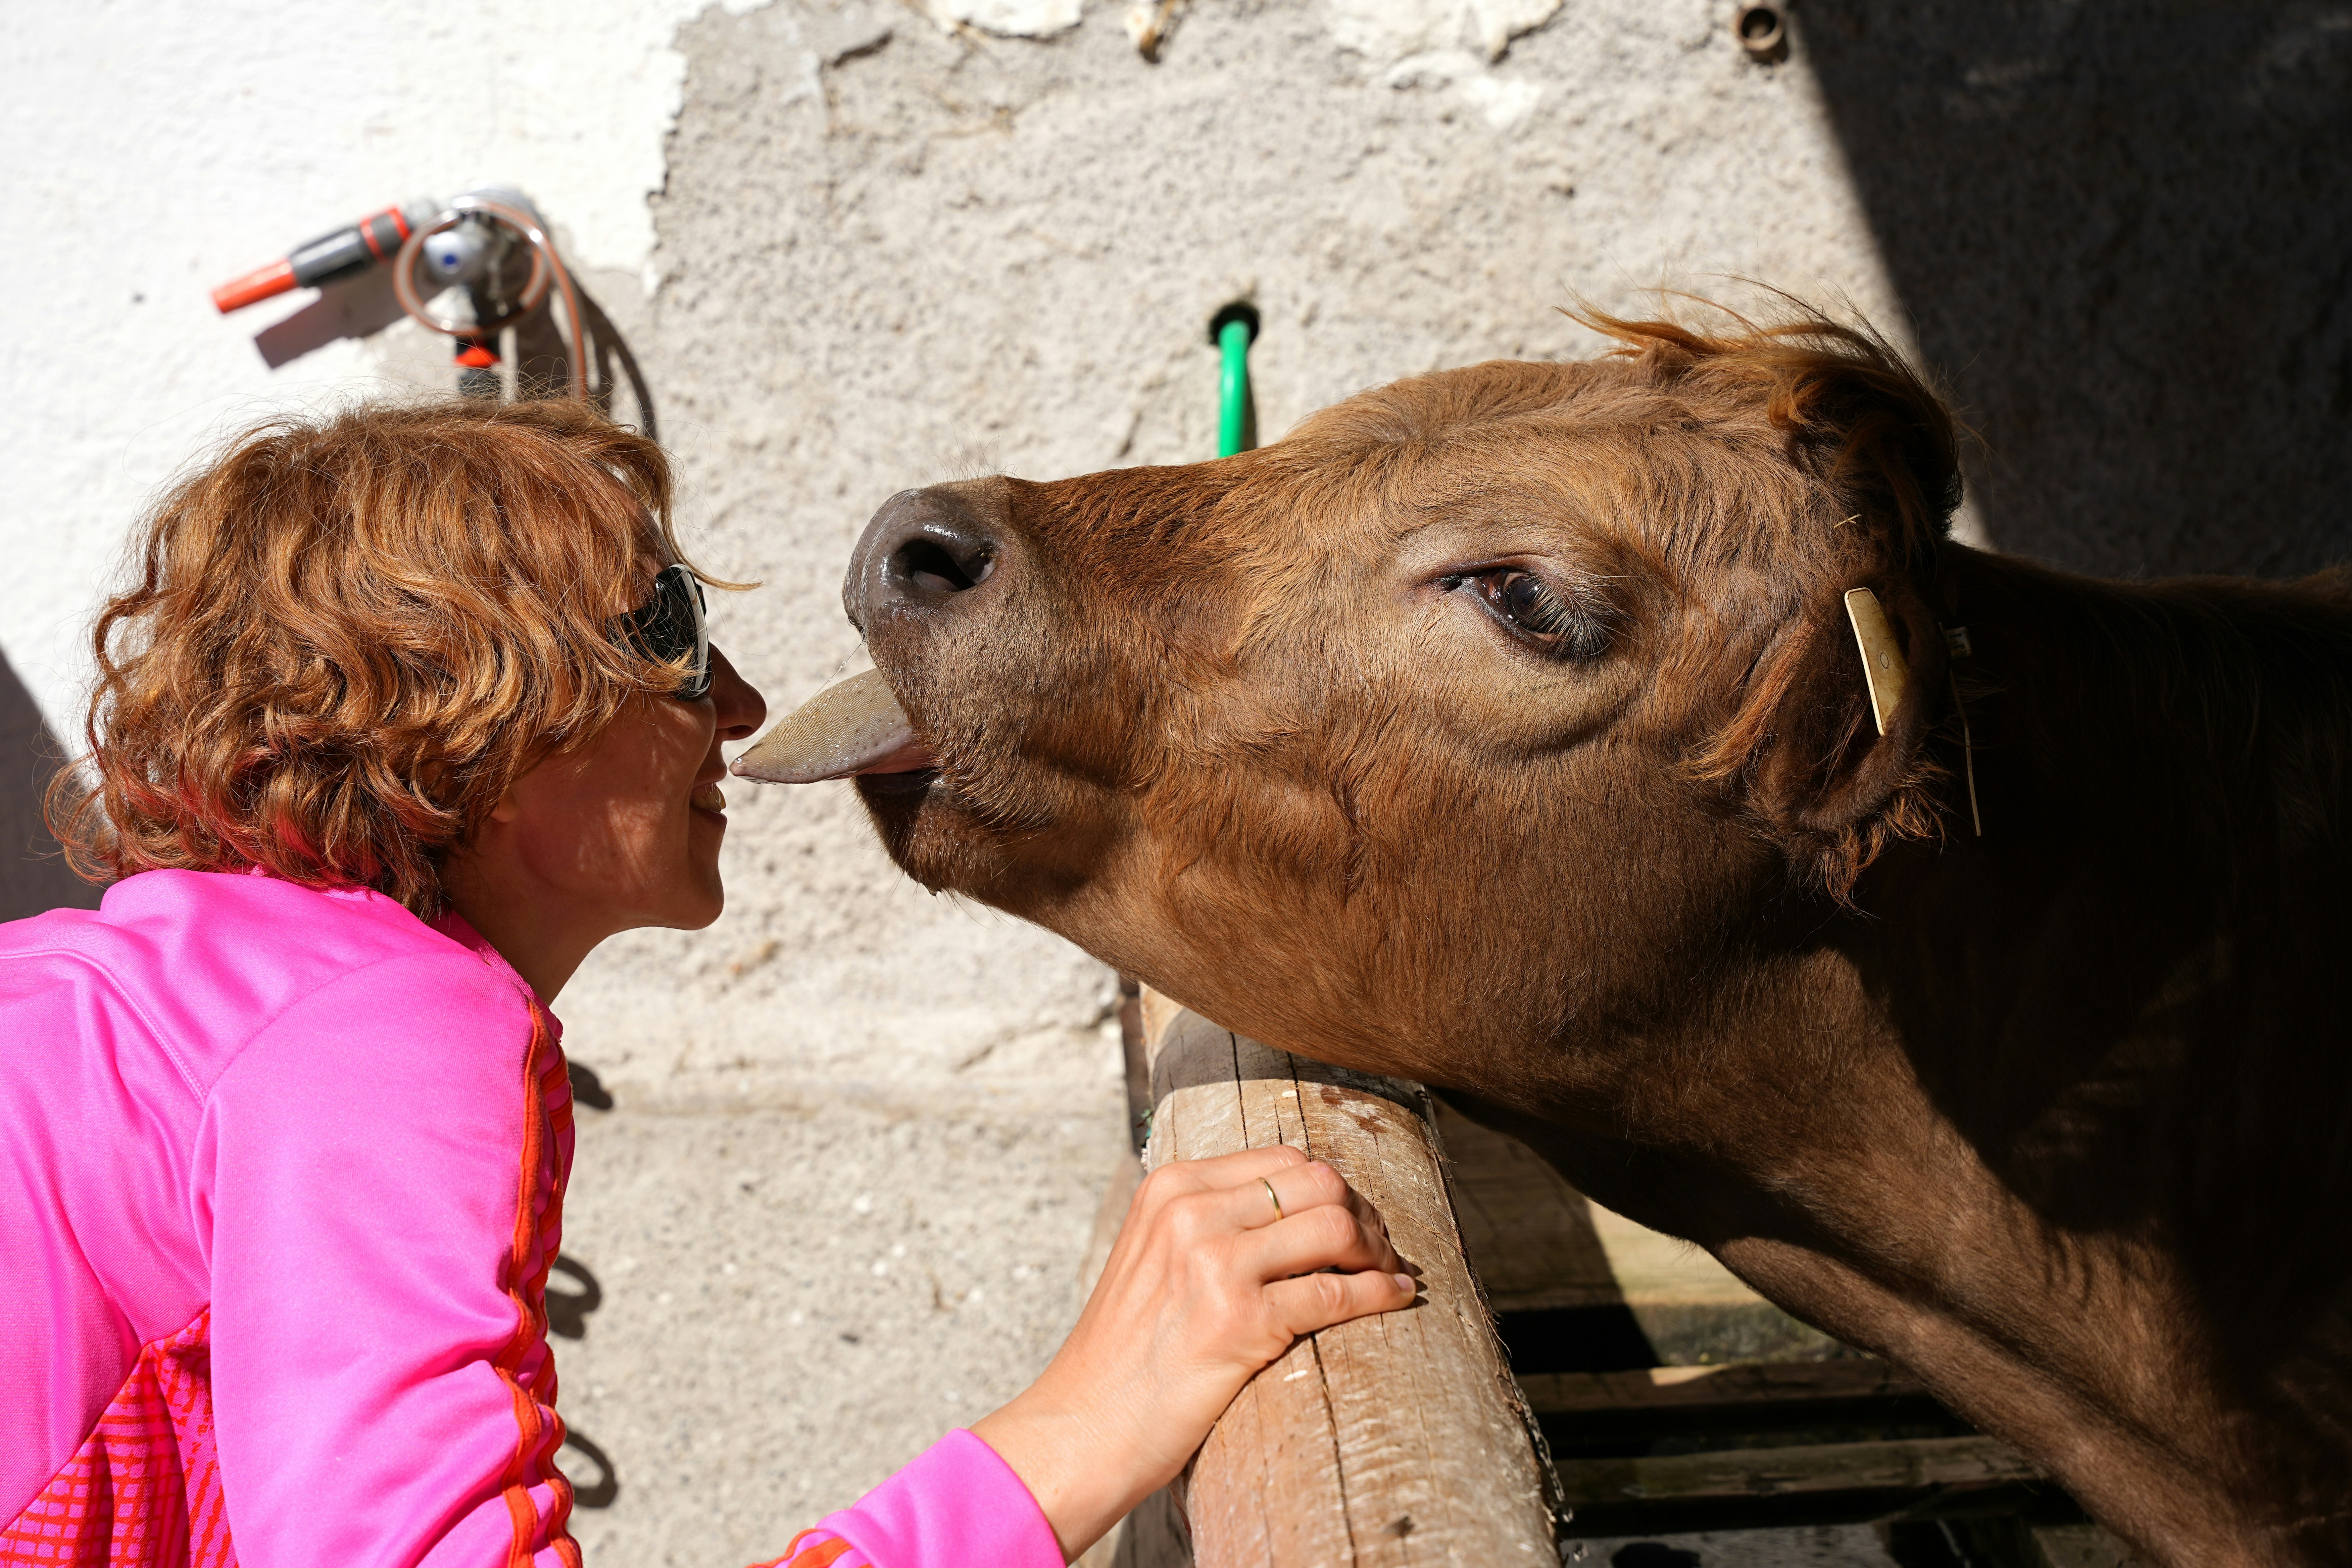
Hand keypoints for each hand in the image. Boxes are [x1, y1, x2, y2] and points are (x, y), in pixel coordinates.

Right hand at [970, 1146, 1415, 1560]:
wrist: (1084, 1428)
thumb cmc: (1128, 1353)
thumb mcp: (1156, 1256)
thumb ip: (1212, 1221)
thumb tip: (1303, 1205)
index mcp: (1171, 1187)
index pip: (1283, 1160)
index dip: (1333, 1189)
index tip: (1354, 1222)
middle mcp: (1190, 1213)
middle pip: (1317, 1182)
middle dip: (1363, 1215)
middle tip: (1381, 1252)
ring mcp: (1213, 1264)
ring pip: (1334, 1226)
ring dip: (1377, 1252)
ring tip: (1389, 1276)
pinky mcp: (1238, 1321)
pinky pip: (1336, 1293)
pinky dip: (1379, 1294)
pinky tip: (1397, 1300)